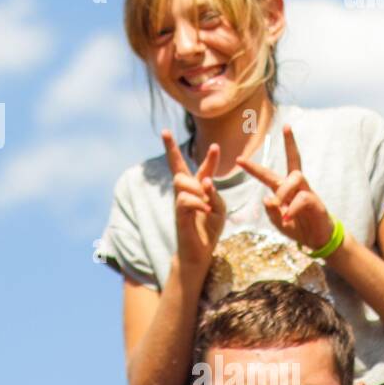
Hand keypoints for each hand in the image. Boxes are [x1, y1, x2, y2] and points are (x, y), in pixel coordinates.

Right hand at [162, 130, 225, 272]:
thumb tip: (206, 182)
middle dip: (170, 149)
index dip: (200, 154)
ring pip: (182, 182)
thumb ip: (215, 193)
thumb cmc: (208, 229)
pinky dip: (198, 203)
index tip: (198, 140)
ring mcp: (180, 203)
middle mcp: (185, 193)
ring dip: (197, 187)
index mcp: (197, 189)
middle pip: (177, 168)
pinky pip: (185, 200)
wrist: (199, 253)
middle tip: (164, 132)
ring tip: (206, 202)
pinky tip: (205, 210)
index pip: (195, 167)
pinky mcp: (178, 215)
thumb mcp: (219, 208)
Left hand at [235, 124, 335, 252]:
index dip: (253, 167)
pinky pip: (303, 198)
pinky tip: (287, 217)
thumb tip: (266, 198)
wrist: (316, 239)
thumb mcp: (278, 221)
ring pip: (296, 177)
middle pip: (293, 160)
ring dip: (284, 190)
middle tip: (287, 126)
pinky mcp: (316, 201)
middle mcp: (296, 186)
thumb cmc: (297, 226)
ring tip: (279, 205)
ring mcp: (307, 191)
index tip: (239, 159)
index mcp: (283, 189)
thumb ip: (271, 212)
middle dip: (290, 143)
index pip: (267, 174)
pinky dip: (292, 208)